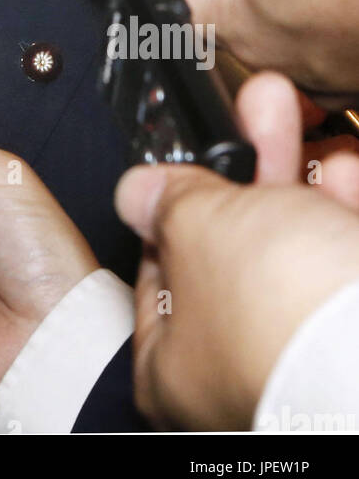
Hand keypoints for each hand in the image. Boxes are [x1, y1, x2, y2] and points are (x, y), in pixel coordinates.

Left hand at [116, 71, 358, 429]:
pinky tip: (343, 168)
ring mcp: (303, 349)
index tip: (177, 166)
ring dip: (293, 168)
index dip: (164, 214)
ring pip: (291, 243)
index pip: (155, 279)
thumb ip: (166, 200)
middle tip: (249, 111)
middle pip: (231, 247)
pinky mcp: (353, 330)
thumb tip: (140, 192)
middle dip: (244, 164)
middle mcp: (239, 365)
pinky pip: (339, 254)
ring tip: (285, 111)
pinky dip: (341, 203)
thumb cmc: (278, 304)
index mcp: (176, 367)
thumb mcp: (195, 225)